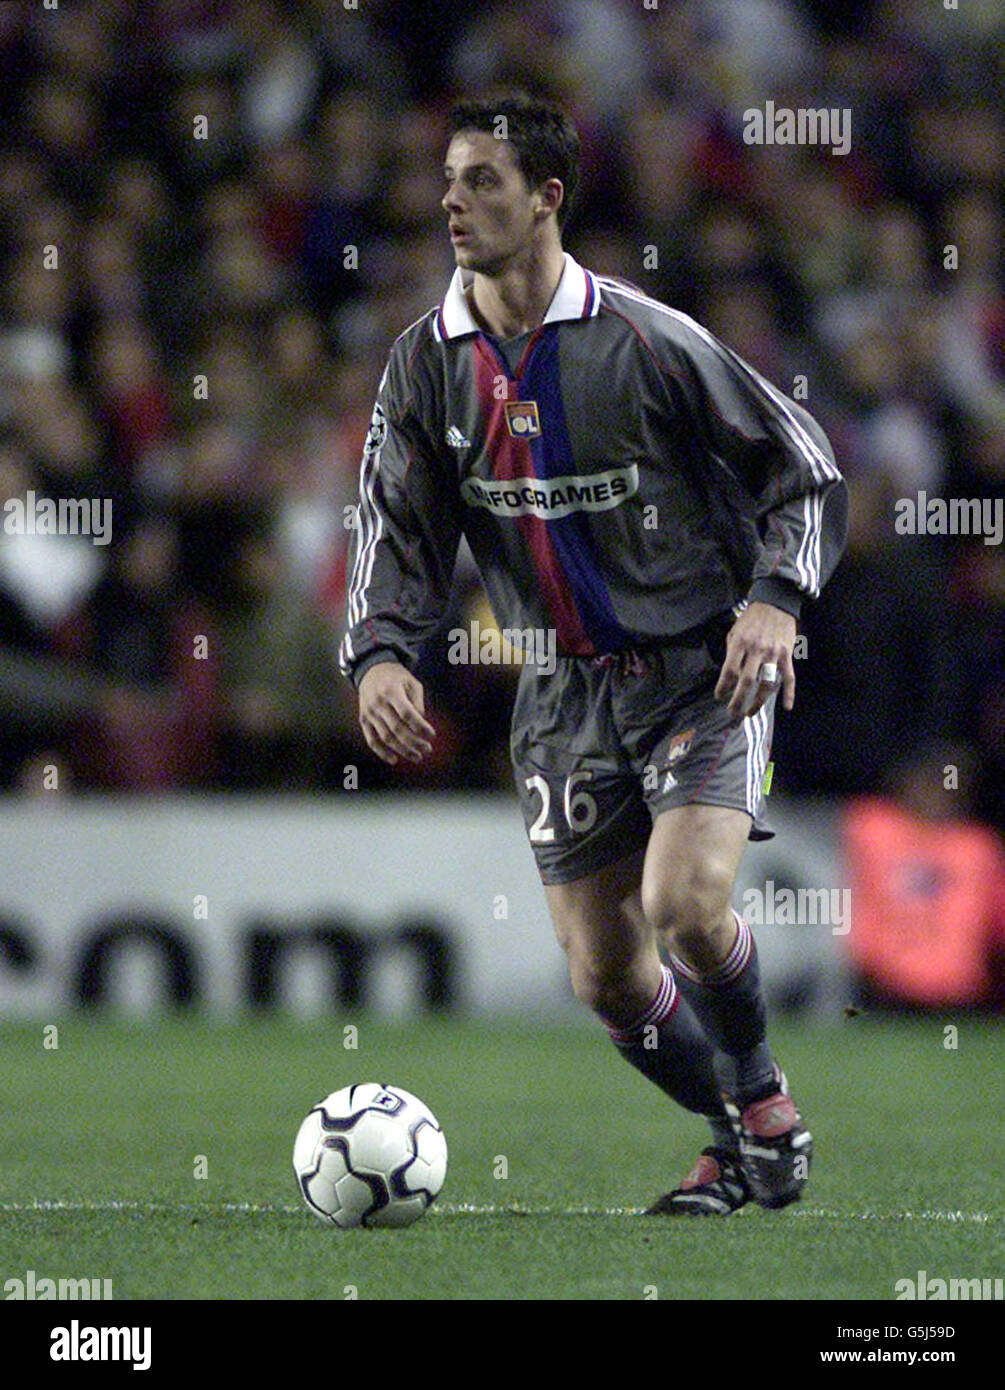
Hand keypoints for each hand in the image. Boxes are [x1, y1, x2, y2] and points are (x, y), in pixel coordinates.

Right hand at [358, 661, 434, 764]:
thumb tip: (421, 723)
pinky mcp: (363, 720)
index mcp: (391, 691)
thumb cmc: (396, 677)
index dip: (420, 727)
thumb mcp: (411, 682)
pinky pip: (372, 740)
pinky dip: (382, 752)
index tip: (432, 735)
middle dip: (414, 742)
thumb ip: (417, 702)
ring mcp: (369, 713)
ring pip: (386, 737)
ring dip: (403, 750)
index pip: (407, 713)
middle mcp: (378, 703)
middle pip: (397, 728)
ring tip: (417, 756)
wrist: (371, 671)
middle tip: (427, 750)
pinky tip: (394, 760)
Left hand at [714, 603, 796, 720]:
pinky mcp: (786, 655)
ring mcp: (773, 654)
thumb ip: (732, 653)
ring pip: (767, 684)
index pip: (729, 671)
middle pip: (746, 682)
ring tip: (750, 712)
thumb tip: (732, 676)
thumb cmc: (751, 619)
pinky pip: (789, 678)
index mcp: (740, 643)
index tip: (719, 697)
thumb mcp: (734, 631)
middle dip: (738, 701)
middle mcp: (757, 650)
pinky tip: (787, 707)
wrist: (775, 603)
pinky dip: (789, 693)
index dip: (723, 687)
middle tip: (732, 713)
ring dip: (758, 702)